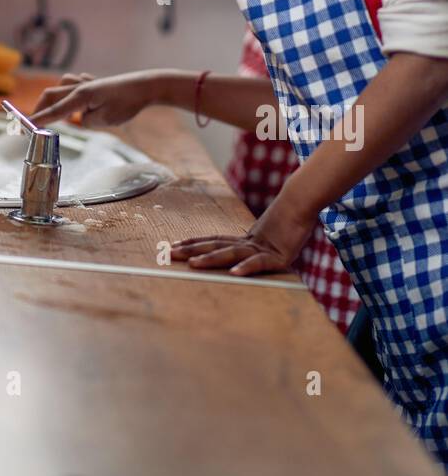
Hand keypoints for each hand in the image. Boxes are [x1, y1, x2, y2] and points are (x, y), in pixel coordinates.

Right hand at [32, 70, 166, 127]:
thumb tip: (79, 118)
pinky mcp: (92, 83)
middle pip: (50, 95)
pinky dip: (67, 94)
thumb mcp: (106, 120)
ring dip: (53, 99)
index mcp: (81, 96)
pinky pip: (72, 85)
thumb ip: (87, 121)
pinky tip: (74, 101)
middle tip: (33, 123)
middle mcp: (80, 87)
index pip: (55, 111)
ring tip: (52, 113)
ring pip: (60, 86)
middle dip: (40, 109)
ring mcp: (85, 82)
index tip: (26, 126)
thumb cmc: (127, 103)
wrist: (144, 86)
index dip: (39, 120)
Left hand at [169, 195, 314, 276]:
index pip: (214, 240)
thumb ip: (260, 249)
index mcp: (246, 240)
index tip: (175, 245)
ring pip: (231, 253)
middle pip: (215, 245)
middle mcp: (249, 242)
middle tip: (170, 253)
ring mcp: (263, 248)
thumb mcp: (273, 239)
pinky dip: (246, 267)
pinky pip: (260, 263)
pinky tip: (234, 272)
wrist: (306, 202)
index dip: (194, 243)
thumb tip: (249, 255)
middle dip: (191, 250)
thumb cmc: (292, 219)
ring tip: (193, 264)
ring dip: (211, 258)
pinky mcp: (279, 256)